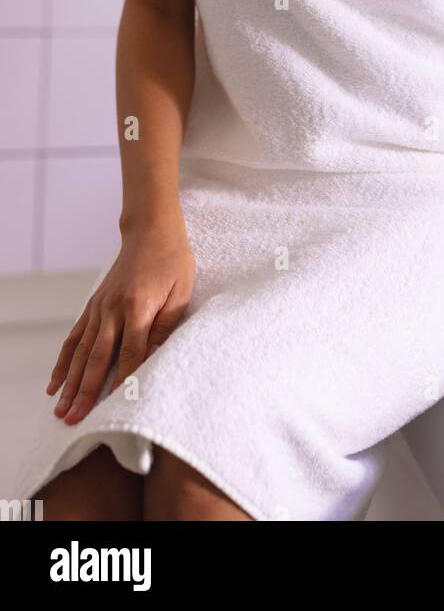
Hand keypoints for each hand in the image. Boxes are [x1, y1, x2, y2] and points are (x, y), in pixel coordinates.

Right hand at [46, 220, 195, 424]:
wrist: (151, 231)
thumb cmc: (172, 262)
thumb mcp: (181, 292)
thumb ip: (165, 326)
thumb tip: (154, 359)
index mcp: (138, 307)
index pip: (130, 353)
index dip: (123, 382)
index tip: (116, 408)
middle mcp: (113, 309)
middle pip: (97, 359)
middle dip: (86, 392)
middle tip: (74, 420)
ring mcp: (99, 308)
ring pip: (80, 352)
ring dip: (70, 383)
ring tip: (61, 410)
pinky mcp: (93, 305)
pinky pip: (74, 337)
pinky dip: (63, 362)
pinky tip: (55, 383)